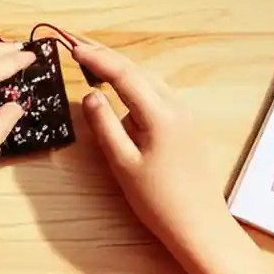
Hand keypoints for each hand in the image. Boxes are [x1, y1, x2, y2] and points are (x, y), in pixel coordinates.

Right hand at [73, 42, 226, 238]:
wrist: (200, 225)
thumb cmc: (158, 200)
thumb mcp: (123, 163)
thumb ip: (104, 125)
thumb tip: (90, 95)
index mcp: (160, 113)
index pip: (124, 75)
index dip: (97, 59)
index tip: (73, 49)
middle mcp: (176, 107)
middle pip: (138, 71)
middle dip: (108, 58)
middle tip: (79, 47)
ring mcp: (185, 115)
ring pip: (149, 82)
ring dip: (122, 71)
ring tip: (95, 65)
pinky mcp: (186, 126)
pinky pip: (157, 96)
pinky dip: (135, 87)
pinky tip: (122, 93)